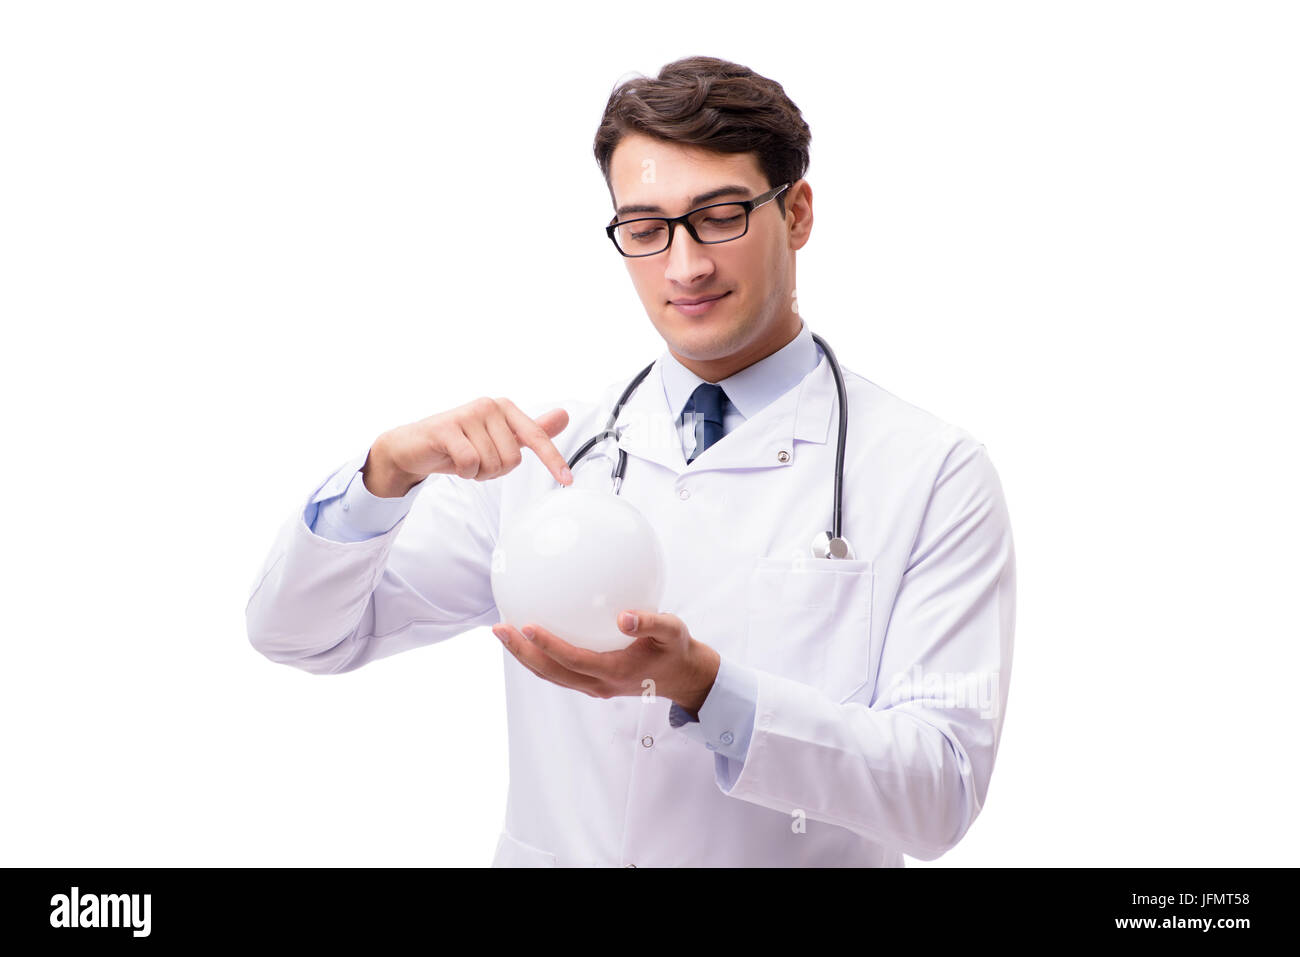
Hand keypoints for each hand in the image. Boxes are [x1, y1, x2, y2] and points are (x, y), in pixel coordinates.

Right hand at [363, 397, 573, 497]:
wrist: (413, 447)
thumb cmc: (459, 443)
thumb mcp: (498, 438)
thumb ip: (531, 431)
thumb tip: (564, 416)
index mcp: (505, 408)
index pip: (537, 437)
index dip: (553, 461)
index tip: (567, 481)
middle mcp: (488, 406)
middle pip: (512, 459)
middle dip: (495, 470)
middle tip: (477, 461)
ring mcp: (467, 414)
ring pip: (492, 463)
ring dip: (478, 472)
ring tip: (463, 460)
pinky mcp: (446, 427)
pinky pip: (470, 462)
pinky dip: (464, 471)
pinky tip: (453, 461)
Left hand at [492, 610, 720, 716]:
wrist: (682, 677)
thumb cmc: (676, 649)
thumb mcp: (673, 631)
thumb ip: (651, 622)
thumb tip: (623, 615)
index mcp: (614, 671)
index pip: (572, 660)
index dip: (548, 646)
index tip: (527, 626)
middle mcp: (598, 683)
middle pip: (550, 672)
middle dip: (522, 653)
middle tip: (499, 628)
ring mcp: (593, 686)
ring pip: (550, 675)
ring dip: (524, 657)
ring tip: (503, 632)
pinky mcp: (591, 682)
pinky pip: (559, 671)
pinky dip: (539, 657)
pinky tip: (529, 636)